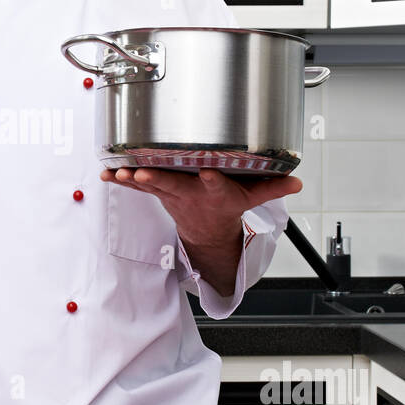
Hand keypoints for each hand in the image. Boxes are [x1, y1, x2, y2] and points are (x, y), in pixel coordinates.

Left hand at [99, 166, 302, 248]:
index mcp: (215, 194)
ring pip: (150, 186)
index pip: (216, 186)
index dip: (212, 180)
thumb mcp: (252, 199)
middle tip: (142, 173)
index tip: (208, 172)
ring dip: (133, 180)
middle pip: (173, 186)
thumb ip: (273, 188)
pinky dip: (121, 180)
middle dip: (157, 180)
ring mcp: (171, 195)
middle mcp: (191, 195)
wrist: (205, 232)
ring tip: (118, 173)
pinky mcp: (157, 192)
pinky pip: (137, 187)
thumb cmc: (226, 206)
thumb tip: (298, 181)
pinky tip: (106, 173)